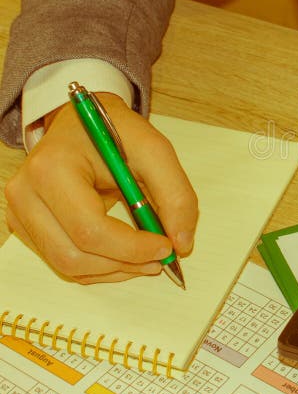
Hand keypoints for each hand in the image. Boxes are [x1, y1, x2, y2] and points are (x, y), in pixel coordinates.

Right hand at [4, 93, 197, 283]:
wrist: (84, 123)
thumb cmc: (115, 132)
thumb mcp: (154, 150)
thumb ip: (176, 194)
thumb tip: (182, 242)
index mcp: (52, 169)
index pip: (90, 230)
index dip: (133, 248)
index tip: (167, 246)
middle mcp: (26, 193)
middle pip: (74, 255)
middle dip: (125, 263)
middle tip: (161, 257)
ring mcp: (20, 211)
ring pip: (67, 266)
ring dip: (114, 270)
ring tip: (146, 257)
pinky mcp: (25, 224)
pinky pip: (62, 261)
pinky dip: (99, 266)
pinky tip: (124, 254)